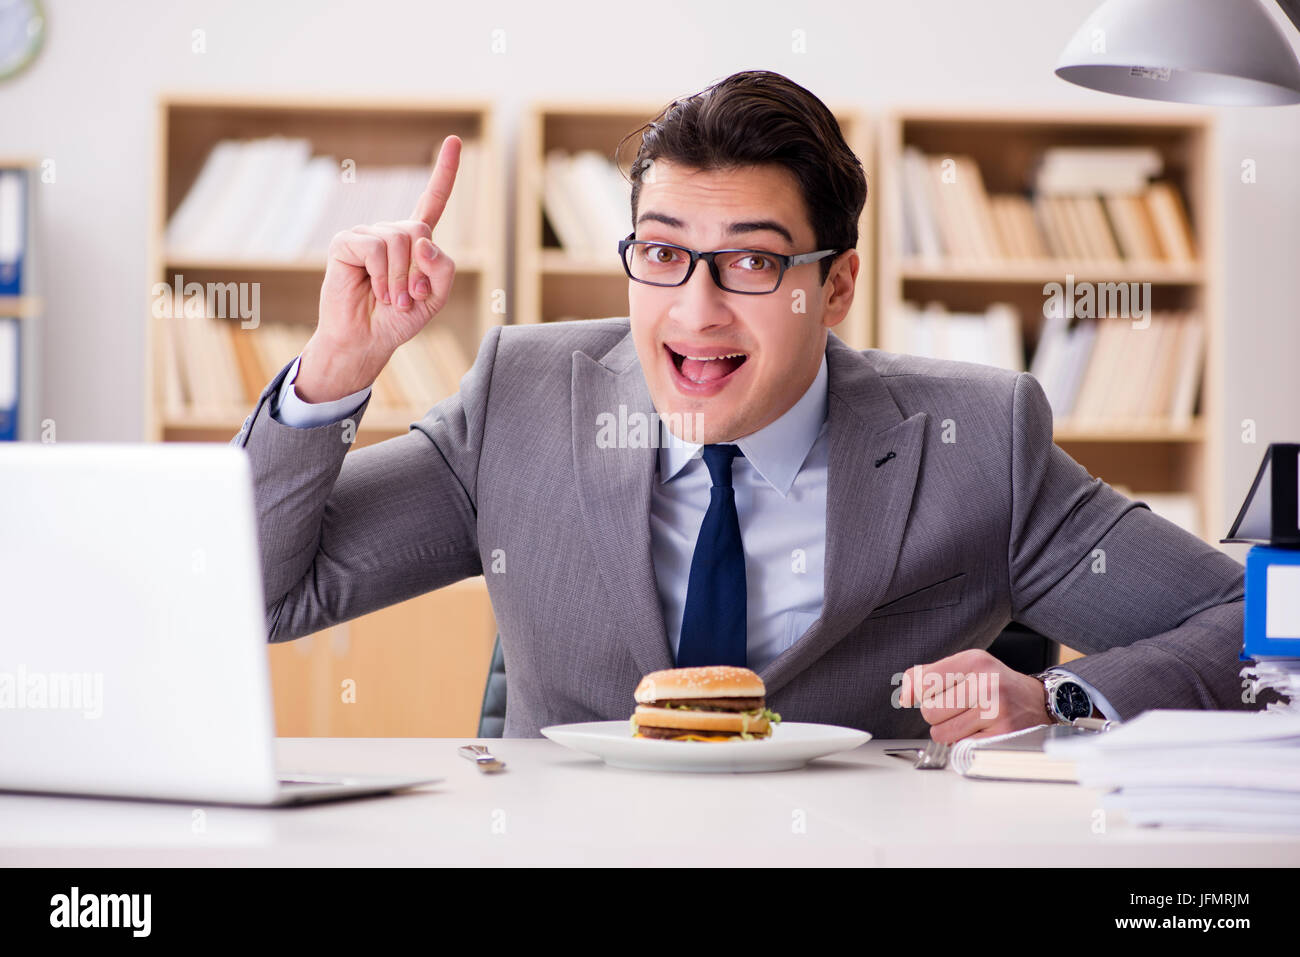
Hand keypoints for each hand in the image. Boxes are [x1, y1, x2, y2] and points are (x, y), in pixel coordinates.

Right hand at [296, 134, 461, 402]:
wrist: (366, 340)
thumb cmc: (399, 320)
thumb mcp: (436, 297)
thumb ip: (443, 268)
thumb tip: (422, 239)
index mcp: (415, 241)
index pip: (432, 201)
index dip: (444, 173)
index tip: (453, 141)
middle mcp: (390, 232)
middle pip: (419, 230)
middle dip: (419, 270)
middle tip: (408, 298)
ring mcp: (366, 234)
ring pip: (400, 241)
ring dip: (399, 280)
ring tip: (391, 299)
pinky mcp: (345, 243)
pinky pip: (376, 249)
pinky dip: (381, 276)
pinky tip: (374, 291)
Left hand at [897, 649, 1050, 743]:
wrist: (1038, 702)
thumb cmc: (995, 684)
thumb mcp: (966, 667)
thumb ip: (929, 675)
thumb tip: (904, 697)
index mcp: (974, 662)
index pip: (922, 681)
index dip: (918, 693)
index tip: (927, 694)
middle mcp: (986, 684)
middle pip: (929, 711)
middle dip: (937, 714)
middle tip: (956, 708)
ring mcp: (996, 712)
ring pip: (941, 733)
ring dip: (949, 731)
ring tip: (969, 720)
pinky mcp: (1001, 737)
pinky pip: (960, 747)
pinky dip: (964, 743)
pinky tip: (980, 731)